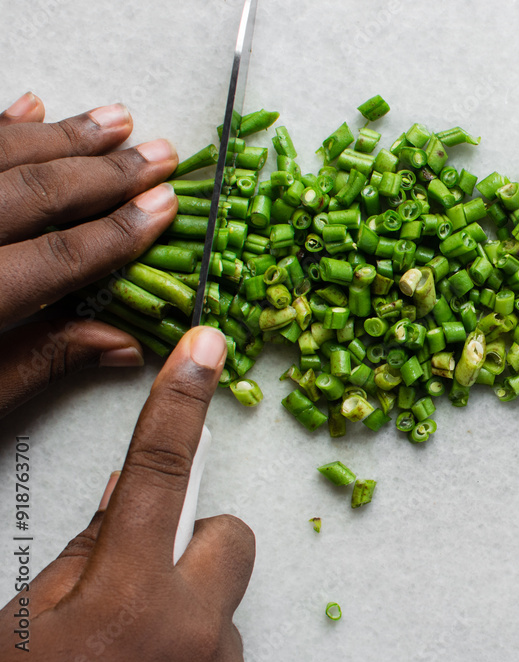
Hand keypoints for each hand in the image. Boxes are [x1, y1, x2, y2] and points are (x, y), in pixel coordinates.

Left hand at [0, 91, 179, 418]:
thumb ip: (40, 362)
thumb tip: (117, 343)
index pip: (57, 256)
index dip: (119, 231)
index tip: (163, 209)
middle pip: (29, 193)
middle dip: (104, 171)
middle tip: (155, 155)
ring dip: (59, 136)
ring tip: (112, 122)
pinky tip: (24, 110)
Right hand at [0, 326, 254, 661]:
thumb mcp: (23, 620)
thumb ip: (87, 550)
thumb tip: (128, 491)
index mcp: (127, 594)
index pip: (158, 470)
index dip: (180, 402)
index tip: (205, 347)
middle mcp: (191, 627)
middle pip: (229, 537)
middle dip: (193, 545)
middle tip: (138, 579)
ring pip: (223, 601)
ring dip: (186, 610)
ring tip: (124, 654)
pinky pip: (222, 646)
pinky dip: (190, 650)